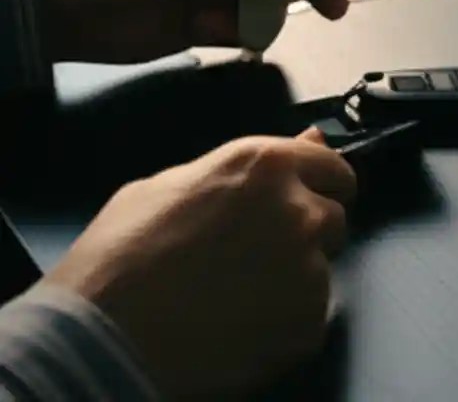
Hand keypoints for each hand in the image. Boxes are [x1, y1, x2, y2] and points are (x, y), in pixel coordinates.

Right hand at [45, 128, 355, 398]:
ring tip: (235, 294)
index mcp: (265, 167)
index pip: (334, 167)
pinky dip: (285, 321)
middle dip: (306, 233)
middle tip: (252, 256)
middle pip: (332, 219)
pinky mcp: (308, 322)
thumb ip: (247, 165)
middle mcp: (298, 212)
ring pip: (321, 270)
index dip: (322, 185)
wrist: (102, 338)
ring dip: (294, 278)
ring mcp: (308, 270)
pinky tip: (238, 324)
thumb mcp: (167, 185)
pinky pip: (310, 316)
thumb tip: (308, 139)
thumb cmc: (119, 257)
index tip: (311, 199)